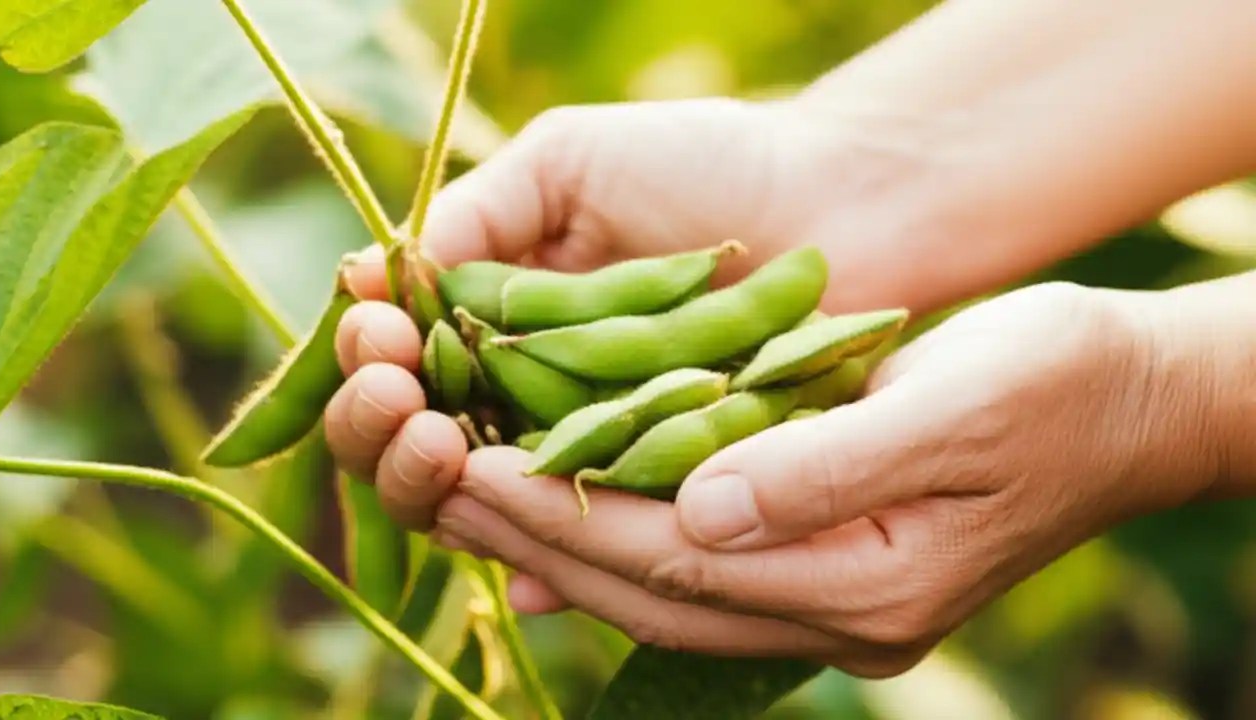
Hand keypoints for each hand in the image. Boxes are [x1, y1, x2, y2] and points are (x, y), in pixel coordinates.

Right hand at [325, 96, 947, 525]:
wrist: (836, 202)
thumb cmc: (704, 164)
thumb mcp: (567, 162)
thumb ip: (474, 217)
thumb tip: (365, 279)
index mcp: (491, 316)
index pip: (396, 365)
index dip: (369, 362)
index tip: (380, 337)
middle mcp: (525, 393)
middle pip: (416, 447)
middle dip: (380, 427)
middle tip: (396, 396)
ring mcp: (587, 449)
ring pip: (482, 505)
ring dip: (437, 488)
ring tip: (438, 445)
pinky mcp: (653, 492)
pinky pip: (585, 545)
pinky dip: (539, 559)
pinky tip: (516, 560)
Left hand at [426, 282, 1226, 675]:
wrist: (1129, 403)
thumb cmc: (1055, 385)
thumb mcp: (958, 405)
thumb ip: (825, 468)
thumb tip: (693, 507)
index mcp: (870, 584)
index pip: (682, 558)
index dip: (571, 515)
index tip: (474, 470)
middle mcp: (840, 616)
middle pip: (656, 589)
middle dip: (542, 536)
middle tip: (440, 479)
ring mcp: (833, 603)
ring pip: (666, 591)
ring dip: (564, 545)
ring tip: (471, 492)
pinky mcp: (826, 570)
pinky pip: (699, 574)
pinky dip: (621, 546)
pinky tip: (555, 524)